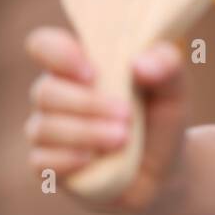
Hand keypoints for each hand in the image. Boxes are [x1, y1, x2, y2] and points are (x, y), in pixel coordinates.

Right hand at [23, 26, 188, 213]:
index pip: (44, 45)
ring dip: (84, 133)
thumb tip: (138, 64)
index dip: (58, 55)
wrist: (165, 169)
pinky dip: (67, 160)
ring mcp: (48, 131)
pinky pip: (41, 162)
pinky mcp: (49, 165)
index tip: (92, 73)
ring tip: (122, 138)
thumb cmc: (160, 119)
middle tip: (127, 115)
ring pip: (42, 128)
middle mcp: (56, 96)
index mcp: (78, 67)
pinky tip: (93, 159)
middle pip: (45, 91)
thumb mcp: (174, 89)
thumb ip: (166, 65)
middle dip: (87, 104)